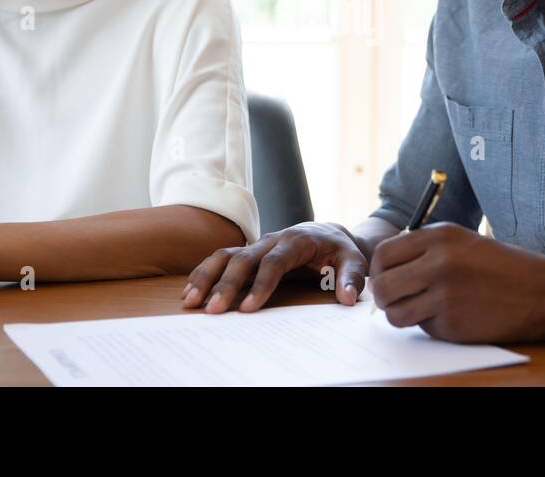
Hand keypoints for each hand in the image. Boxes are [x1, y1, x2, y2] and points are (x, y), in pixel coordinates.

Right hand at [182, 222, 367, 311]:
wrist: (329, 234)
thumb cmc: (340, 250)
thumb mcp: (353, 261)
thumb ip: (352, 278)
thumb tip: (348, 298)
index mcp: (296, 241)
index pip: (274, 262)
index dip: (261, 284)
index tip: (248, 307)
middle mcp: (271, 239)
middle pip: (243, 258)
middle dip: (226, 284)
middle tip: (212, 310)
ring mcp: (256, 244)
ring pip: (225, 255)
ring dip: (206, 277)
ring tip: (191, 301)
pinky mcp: (248, 251)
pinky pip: (221, 258)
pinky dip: (204, 273)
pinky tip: (191, 291)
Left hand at [370, 222, 544, 342]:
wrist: (544, 290)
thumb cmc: (503, 266)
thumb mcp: (462, 241)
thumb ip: (425, 250)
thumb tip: (386, 270)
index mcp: (438, 237)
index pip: (383, 254)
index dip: (379, 271)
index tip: (387, 279)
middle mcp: (438, 262)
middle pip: (383, 286)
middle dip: (384, 298)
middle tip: (397, 300)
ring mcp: (445, 294)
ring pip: (395, 313)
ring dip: (403, 315)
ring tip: (422, 310)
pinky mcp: (453, 323)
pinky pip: (423, 327)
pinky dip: (432, 326)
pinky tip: (454, 316)